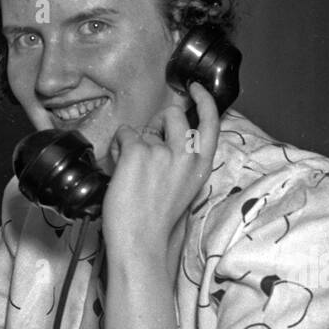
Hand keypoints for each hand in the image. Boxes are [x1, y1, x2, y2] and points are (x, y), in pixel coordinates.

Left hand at [101, 81, 219, 267]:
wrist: (140, 240)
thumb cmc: (156, 220)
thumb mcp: (183, 187)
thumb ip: (180, 160)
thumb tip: (161, 136)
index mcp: (201, 165)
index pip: (212, 122)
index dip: (205, 100)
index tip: (195, 88)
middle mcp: (186, 155)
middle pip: (173, 115)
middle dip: (158, 122)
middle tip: (146, 141)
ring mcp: (161, 152)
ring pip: (144, 127)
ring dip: (133, 140)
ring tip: (130, 167)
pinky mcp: (137, 153)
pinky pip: (124, 134)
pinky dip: (117, 147)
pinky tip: (118, 166)